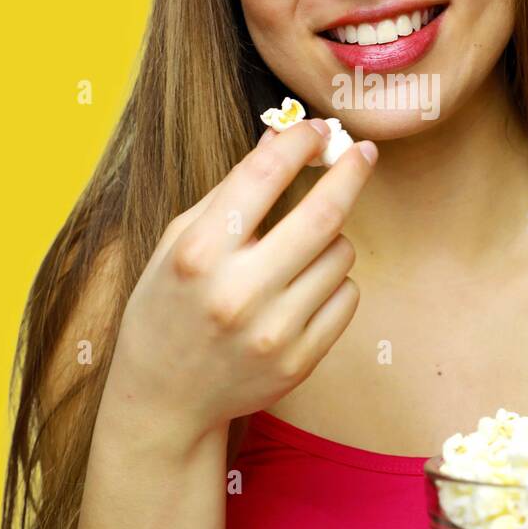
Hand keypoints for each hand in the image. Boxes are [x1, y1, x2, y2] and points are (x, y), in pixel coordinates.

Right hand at [101, 119, 376, 448]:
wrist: (164, 399)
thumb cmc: (168, 306)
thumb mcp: (179, 241)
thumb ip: (231, 191)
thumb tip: (280, 140)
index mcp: (199, 253)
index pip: (264, 176)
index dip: (299, 142)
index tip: (318, 129)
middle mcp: (238, 292)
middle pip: (323, 214)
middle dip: (351, 171)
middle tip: (364, 151)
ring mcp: (273, 332)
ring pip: (340, 254)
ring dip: (331, 237)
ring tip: (298, 249)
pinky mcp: (300, 361)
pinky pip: (347, 297)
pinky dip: (334, 280)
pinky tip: (303, 287)